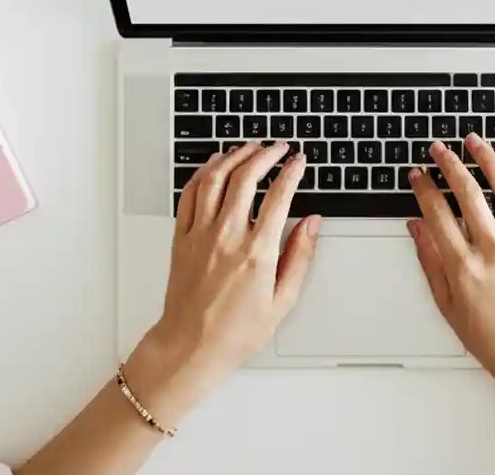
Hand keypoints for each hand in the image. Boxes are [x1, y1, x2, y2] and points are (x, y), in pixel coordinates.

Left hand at [126, 141, 319, 416]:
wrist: (191, 347)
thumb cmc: (235, 332)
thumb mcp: (282, 300)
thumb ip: (300, 256)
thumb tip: (312, 224)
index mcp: (257, 253)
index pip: (279, 197)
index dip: (291, 172)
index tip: (298, 161)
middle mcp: (227, 237)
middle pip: (246, 178)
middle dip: (265, 155)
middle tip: (277, 148)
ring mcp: (200, 235)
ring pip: (215, 179)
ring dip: (234, 156)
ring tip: (249, 148)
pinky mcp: (181, 239)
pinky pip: (190, 194)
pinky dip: (203, 173)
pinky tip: (214, 166)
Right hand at [407, 133, 494, 384]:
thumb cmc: (492, 338)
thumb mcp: (447, 304)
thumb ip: (430, 262)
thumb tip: (416, 228)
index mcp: (463, 265)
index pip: (437, 213)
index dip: (423, 189)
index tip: (417, 175)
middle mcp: (491, 249)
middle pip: (466, 193)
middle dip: (448, 164)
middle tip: (438, 149)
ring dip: (487, 159)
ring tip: (474, 142)